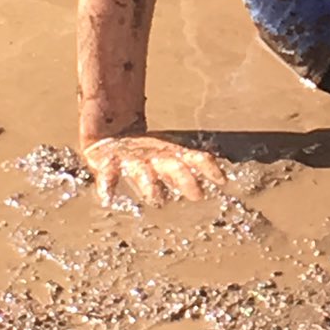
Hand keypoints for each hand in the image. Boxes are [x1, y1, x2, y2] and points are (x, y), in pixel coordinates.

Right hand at [81, 132, 225, 207]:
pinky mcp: (106, 163)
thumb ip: (187, 168)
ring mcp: (130, 159)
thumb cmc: (142, 152)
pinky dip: (106, 186)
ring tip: (155, 198)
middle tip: (197, 195)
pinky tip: (107, 198)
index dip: (208, 168)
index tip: (223, 181)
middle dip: (185, 179)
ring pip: (142, 172)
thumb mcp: (167, 157)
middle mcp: (153, 157)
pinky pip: (106, 175)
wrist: (107, 130)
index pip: (195, 158)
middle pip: (172, 166)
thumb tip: (221, 181)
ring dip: (150, 185)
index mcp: (170, 155)